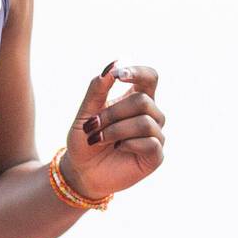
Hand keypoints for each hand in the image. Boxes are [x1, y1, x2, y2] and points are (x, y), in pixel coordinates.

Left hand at [61, 62, 165, 200]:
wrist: (81, 170)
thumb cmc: (85, 139)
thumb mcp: (85, 112)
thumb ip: (97, 89)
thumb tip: (112, 66)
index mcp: (135, 99)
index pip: (150, 77)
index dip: (138, 72)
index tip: (118, 75)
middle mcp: (150, 115)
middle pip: (143, 101)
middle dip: (113, 112)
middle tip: (92, 125)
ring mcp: (155, 135)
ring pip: (145, 121)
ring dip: (116, 129)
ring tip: (98, 138)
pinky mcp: (156, 156)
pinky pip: (150, 142)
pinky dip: (127, 143)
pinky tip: (117, 148)